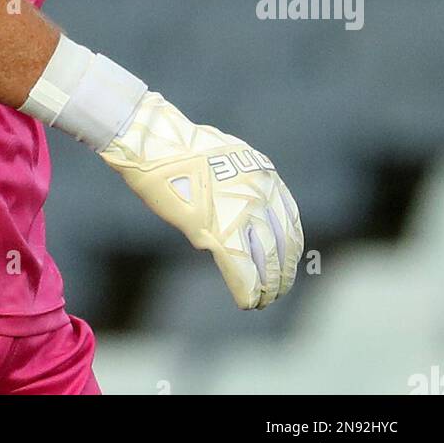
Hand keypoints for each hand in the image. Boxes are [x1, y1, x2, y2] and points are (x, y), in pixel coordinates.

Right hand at [98, 92, 303, 308]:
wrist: (153, 140)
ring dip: (268, 286)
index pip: (289, 222)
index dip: (289, 250)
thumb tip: (240, 204)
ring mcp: (240, 211)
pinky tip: (247, 302)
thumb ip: (238, 181)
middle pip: (283, 245)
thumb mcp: (223, 155)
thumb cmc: (176, 147)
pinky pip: (242, 270)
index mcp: (263, 174)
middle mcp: (260, 193)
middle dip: (282, 273)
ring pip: (267, 261)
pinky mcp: (217, 230)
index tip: (287, 265)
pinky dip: (247, 290)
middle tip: (278, 291)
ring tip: (263, 300)